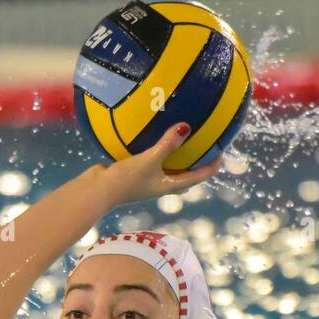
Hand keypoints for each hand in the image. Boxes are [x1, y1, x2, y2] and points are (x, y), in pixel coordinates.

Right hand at [99, 122, 223, 206]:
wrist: (97, 191)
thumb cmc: (125, 180)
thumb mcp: (149, 160)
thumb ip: (167, 144)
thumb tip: (187, 127)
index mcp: (169, 186)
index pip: (198, 177)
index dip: (211, 167)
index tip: (221, 153)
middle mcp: (161, 185)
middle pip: (185, 174)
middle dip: (197, 162)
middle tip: (206, 145)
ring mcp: (147, 179)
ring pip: (168, 167)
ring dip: (176, 155)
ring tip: (182, 138)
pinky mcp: (134, 172)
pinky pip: (150, 159)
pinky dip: (156, 148)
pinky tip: (151, 133)